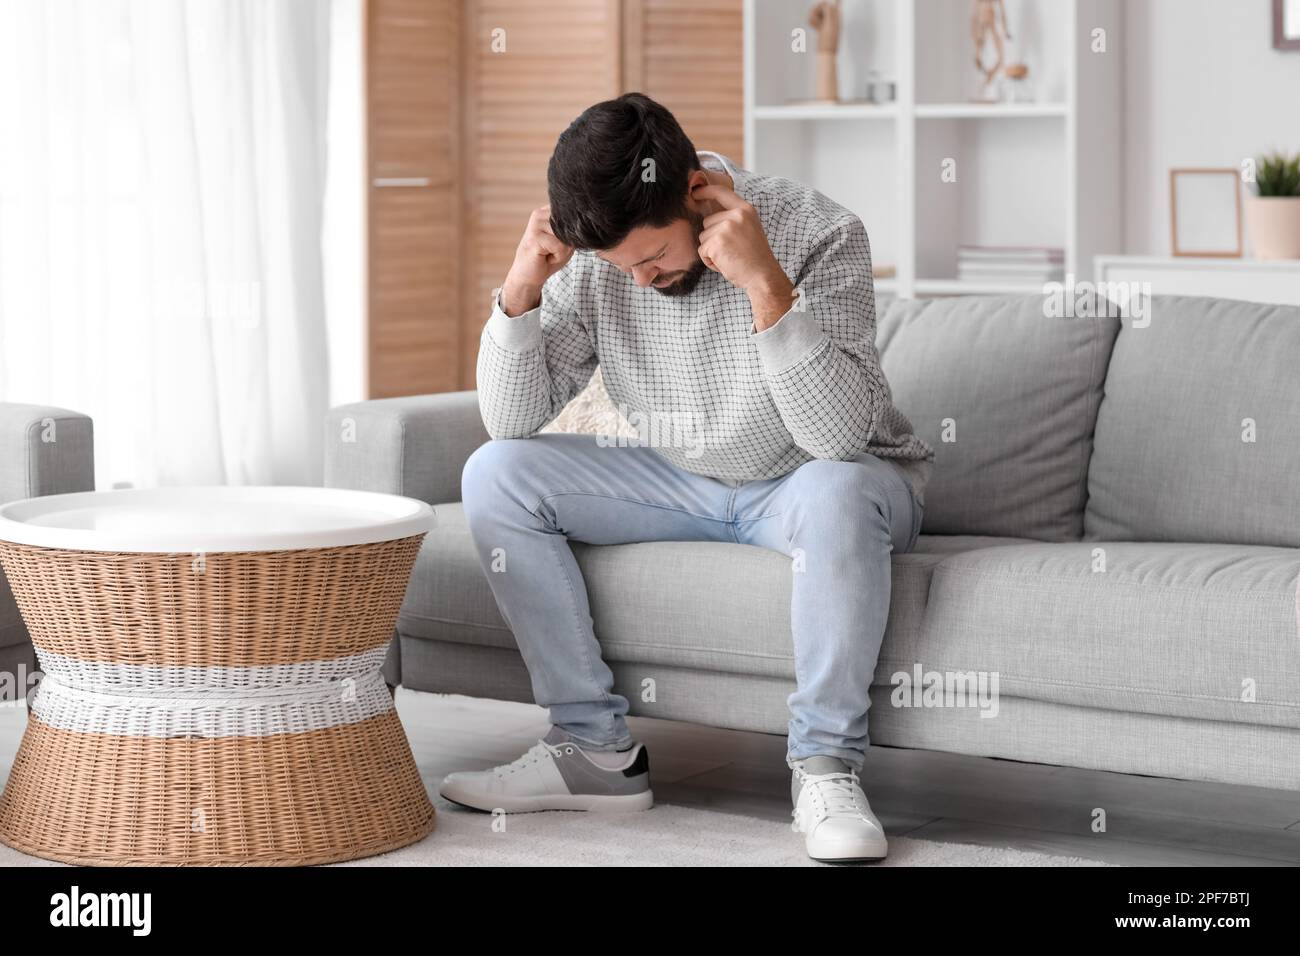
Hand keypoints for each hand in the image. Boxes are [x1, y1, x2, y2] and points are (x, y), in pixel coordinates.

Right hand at [500, 205, 573, 315]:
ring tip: (549, 253)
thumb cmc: (548, 257)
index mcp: (546, 211)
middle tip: (552, 250)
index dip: (572, 234)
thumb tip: (579, 227)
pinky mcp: (534, 237)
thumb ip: (572, 230)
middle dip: (567, 244)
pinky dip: (557, 256)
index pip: (573, 216)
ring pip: (566, 237)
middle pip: (570, 227)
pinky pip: (560, 246)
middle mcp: (539, 213)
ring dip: (562, 251)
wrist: (528, 275)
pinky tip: (545, 257)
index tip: (557, 242)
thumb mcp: (565, 240)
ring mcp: (535, 224)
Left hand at [693, 184, 794, 329]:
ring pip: (703, 237)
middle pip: (707, 221)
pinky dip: (709, 260)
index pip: (721, 192)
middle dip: (713, 237)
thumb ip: (733, 218)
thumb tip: (708, 214)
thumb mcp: (748, 229)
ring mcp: (726, 227)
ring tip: (729, 257)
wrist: (763, 275)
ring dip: (711, 250)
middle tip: (731, 250)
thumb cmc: (755, 257)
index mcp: (745, 209)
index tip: (695, 192)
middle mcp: (736, 215)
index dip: (705, 191)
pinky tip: (724, 263)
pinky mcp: (716, 242)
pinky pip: (702, 250)